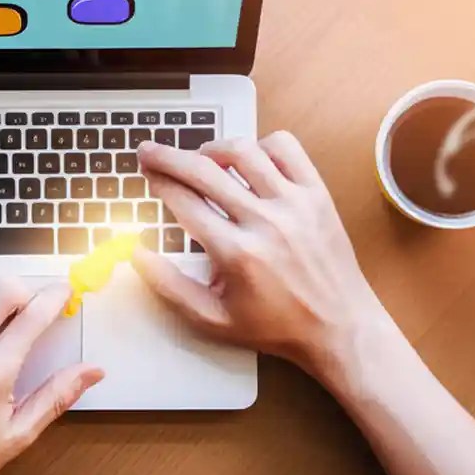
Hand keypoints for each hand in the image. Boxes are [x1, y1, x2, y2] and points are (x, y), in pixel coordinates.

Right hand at [132, 132, 389, 379]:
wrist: (339, 328)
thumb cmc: (276, 327)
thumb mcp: (213, 320)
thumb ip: (169, 286)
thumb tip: (135, 254)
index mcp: (237, 254)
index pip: (183, 202)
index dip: (157, 182)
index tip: (145, 174)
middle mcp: (264, 222)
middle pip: (203, 170)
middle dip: (167, 157)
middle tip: (150, 152)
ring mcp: (294, 203)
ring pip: (243, 151)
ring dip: (212, 148)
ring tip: (200, 158)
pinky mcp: (316, 194)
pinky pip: (285, 149)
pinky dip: (261, 146)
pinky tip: (249, 162)